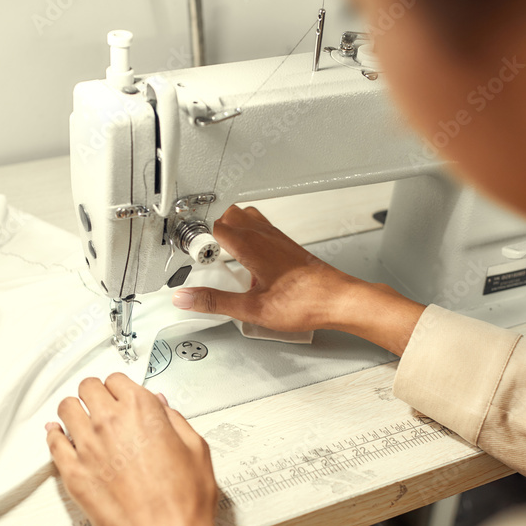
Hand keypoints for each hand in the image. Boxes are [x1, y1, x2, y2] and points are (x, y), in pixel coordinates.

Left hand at [46, 373, 220, 525]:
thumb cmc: (182, 501)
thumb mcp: (195, 449)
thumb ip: (175, 420)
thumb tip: (162, 407)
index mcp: (141, 409)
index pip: (117, 380)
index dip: (120, 388)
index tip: (122, 395)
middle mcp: (110, 421)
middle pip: (88, 388)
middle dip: (95, 393)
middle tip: (101, 404)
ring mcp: (87, 445)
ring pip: (66, 408)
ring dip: (75, 409)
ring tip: (81, 418)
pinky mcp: (72, 470)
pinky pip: (53, 441)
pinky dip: (55, 435)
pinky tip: (59, 435)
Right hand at [171, 205, 426, 355]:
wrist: (339, 300)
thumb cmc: (305, 302)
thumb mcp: (252, 309)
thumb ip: (216, 302)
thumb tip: (186, 297)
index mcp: (251, 246)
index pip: (216, 228)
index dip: (201, 241)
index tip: (194, 258)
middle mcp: (265, 236)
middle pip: (231, 216)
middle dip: (215, 231)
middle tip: (208, 256)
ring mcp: (278, 239)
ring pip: (249, 219)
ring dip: (234, 230)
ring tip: (226, 255)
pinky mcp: (288, 247)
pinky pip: (263, 230)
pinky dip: (251, 237)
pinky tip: (252, 263)